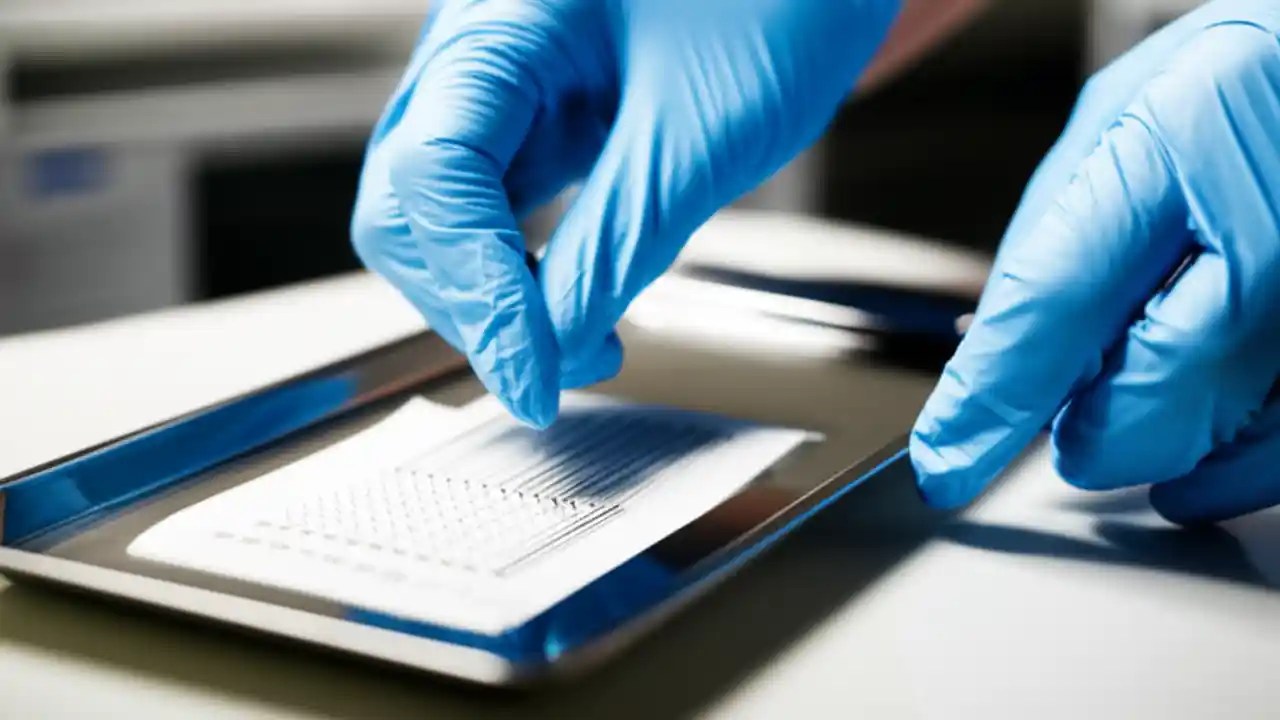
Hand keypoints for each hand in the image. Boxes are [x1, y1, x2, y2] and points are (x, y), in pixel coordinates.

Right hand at [351, 0, 899, 427]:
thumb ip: (620, 239)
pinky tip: (570, 303)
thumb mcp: (707, 132)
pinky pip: (491, 205)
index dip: (477, 288)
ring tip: (574, 346)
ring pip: (439, 214)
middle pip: (409, 200)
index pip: (433, 170)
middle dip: (471, 299)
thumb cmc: (789, 0)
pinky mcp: (534, 113)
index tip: (534, 376)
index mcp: (506, 16)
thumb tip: (553, 345)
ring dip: (491, 295)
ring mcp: (500, 80)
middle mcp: (480, 44)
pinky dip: (519, 268)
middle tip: (548, 371)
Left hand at [911, 0, 1279, 524]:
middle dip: (1079, 431)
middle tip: (1056, 421)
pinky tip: (1192, 467)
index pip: (1055, 308)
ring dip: (1147, 443)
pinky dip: (1226, 470)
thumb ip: (1052, 239)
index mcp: (1189, 137)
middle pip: (1145, 396)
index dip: (987, 401)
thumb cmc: (1238, 82)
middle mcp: (1278, 219)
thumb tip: (989, 357)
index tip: (944, 458)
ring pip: (1214, 437)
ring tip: (1121, 413)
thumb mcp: (1119, 122)